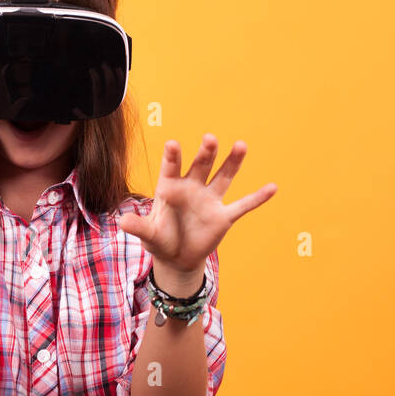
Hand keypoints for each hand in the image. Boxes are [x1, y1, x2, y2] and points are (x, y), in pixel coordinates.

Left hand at [116, 135, 276, 289]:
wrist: (177, 257)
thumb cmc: (160, 240)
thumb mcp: (148, 235)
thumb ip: (138, 226)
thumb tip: (121, 223)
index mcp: (170, 188)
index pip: (171, 168)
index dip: (172, 157)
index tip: (173, 143)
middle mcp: (192, 188)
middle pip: (200, 165)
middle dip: (205, 153)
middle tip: (210, 138)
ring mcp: (209, 200)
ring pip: (223, 177)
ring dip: (232, 162)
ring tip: (241, 145)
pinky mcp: (224, 216)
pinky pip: (243, 205)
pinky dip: (257, 198)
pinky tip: (272, 187)